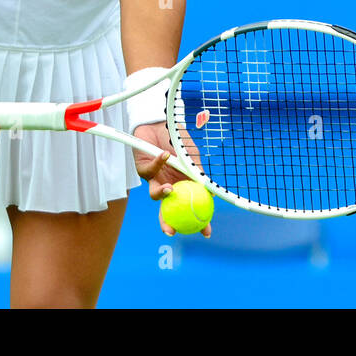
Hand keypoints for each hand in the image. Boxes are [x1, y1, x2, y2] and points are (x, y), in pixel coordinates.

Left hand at [133, 123, 211, 237]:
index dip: (196, 221)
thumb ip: (198, 173)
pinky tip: (165, 155)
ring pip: (155, 195)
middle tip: (173, 231)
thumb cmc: (178, 140)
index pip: (189, 207)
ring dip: (162, 194)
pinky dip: (159, 162)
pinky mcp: (143, 169)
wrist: (161, 123)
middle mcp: (168, 185)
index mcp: (182, 185)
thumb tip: (211, 192)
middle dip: (169, 223)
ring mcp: (155, 179)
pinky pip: (151, 171)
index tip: (205, 232)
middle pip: (168, 210)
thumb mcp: (192, 157)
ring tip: (170, 189)